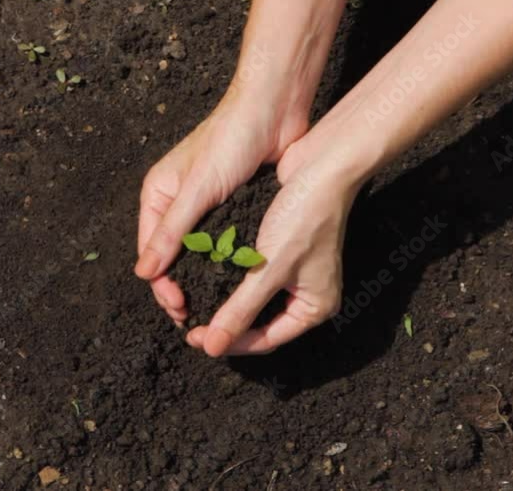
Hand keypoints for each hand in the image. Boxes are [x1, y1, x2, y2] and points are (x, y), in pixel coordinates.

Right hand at [135, 92, 308, 323]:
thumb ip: (171, 233)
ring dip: (203, 280)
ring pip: (199, 255)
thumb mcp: (196, 190)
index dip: (161, 282)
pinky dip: (225, 265)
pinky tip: (235, 286)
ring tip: (214, 310)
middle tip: (195, 317)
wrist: (273, 110)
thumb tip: (144, 274)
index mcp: (157, 196)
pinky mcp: (233, 209)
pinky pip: (224, 245)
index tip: (178, 307)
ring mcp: (206, 209)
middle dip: (180, 287)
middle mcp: (177, 204)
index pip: (150, 250)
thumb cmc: (230, 140)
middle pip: (172, 258)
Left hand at [185, 128, 364, 355]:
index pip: (265, 339)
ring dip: (225, 302)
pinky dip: (231, 279)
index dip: (230, 342)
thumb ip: (239, 309)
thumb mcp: (268, 269)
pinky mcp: (282, 250)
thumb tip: (213, 347)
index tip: (194, 338)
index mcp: (314, 308)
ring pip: (253, 298)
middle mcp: (307, 293)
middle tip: (190, 325)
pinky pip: (253, 274)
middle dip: (226, 324)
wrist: (323, 164)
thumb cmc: (303, 216)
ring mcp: (296, 271)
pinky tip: (205, 277)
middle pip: (259, 322)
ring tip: (193, 303)